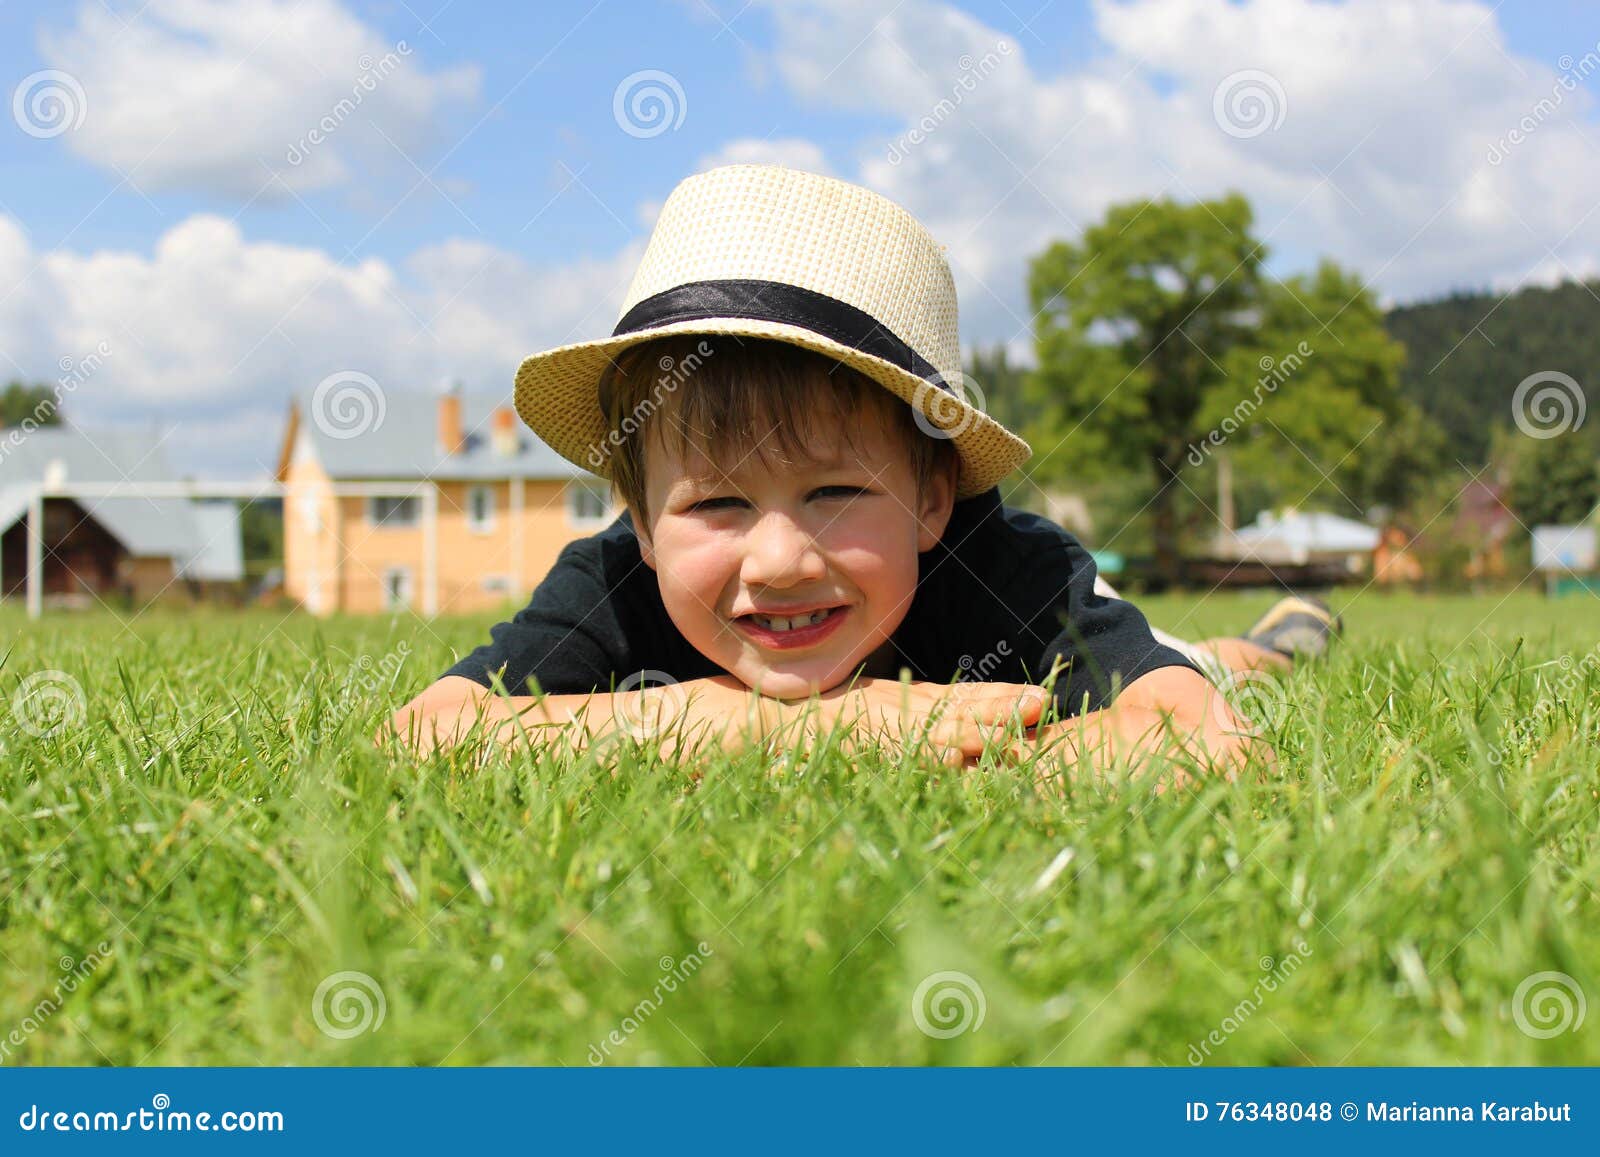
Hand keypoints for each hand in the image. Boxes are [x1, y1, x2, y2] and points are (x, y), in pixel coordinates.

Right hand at [781, 677, 1050, 766]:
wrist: (778, 720)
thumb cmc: (833, 719)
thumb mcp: (887, 707)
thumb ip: (923, 714)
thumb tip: (972, 740)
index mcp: (915, 702)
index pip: (969, 698)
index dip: (1004, 699)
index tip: (1042, 698)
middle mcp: (906, 709)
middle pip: (964, 707)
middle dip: (1004, 707)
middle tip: (1043, 702)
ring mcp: (889, 725)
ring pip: (942, 727)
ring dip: (979, 729)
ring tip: (1013, 731)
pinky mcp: (868, 742)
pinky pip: (903, 750)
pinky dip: (927, 754)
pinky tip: (952, 761)